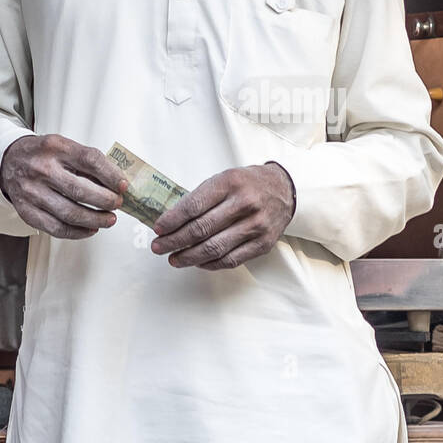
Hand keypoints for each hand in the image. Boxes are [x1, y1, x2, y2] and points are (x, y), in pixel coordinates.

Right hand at [0, 134, 126, 238]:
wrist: (8, 161)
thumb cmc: (43, 154)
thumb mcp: (63, 146)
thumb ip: (87, 161)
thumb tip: (117, 183)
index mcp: (54, 147)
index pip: (89, 160)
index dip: (110, 175)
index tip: (123, 186)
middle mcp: (41, 169)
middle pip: (80, 190)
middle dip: (105, 200)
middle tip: (117, 204)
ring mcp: (31, 192)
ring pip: (70, 213)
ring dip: (95, 219)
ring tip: (110, 219)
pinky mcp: (26, 211)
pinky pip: (56, 228)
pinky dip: (78, 232)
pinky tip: (90, 228)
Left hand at [150, 161, 294, 269]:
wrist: (285, 189)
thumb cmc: (248, 184)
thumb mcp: (225, 179)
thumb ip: (202, 197)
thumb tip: (171, 221)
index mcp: (230, 183)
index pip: (194, 206)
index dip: (172, 220)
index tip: (158, 229)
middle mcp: (245, 204)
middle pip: (201, 229)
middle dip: (174, 241)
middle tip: (159, 247)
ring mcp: (256, 226)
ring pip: (214, 248)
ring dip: (189, 257)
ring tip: (173, 259)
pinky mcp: (263, 244)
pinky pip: (231, 260)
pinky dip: (210, 264)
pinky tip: (197, 262)